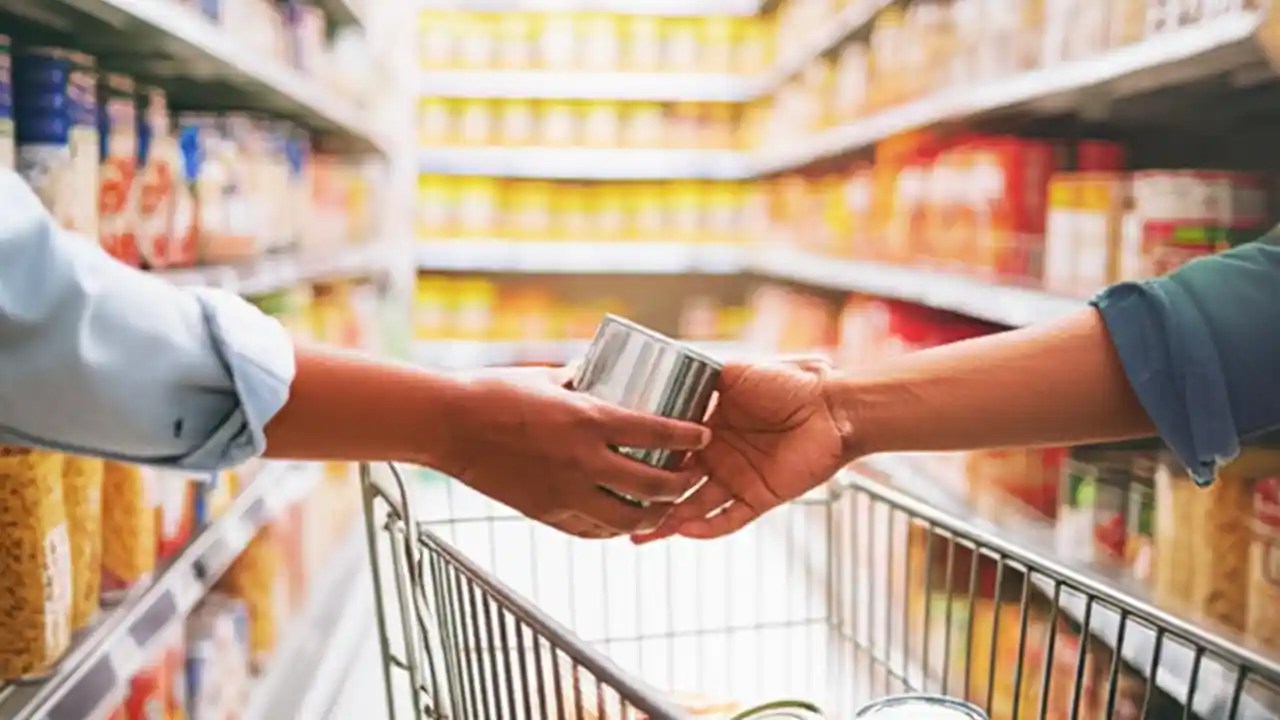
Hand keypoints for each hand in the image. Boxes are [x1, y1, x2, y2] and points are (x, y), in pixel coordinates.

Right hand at [439, 366, 710, 537]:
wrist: (449, 426)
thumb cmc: (495, 392)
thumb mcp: (547, 379)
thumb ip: (580, 383)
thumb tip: (600, 377)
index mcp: (589, 419)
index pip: (656, 433)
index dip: (688, 437)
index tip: (703, 435)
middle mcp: (584, 460)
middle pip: (653, 486)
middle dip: (681, 486)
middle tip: (691, 479)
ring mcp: (565, 491)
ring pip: (626, 519)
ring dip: (652, 516)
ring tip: (661, 509)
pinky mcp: (545, 512)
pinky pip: (590, 530)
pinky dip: (611, 529)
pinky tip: (619, 522)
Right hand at [633, 359, 847, 541]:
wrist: (832, 406)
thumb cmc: (789, 382)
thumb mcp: (734, 372)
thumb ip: (700, 377)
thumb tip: (666, 372)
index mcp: (709, 427)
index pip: (670, 448)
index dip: (645, 458)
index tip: (616, 466)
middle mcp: (719, 456)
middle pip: (676, 484)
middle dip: (648, 499)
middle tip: (618, 511)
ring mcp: (738, 479)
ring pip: (695, 507)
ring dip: (669, 521)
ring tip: (639, 533)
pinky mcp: (759, 497)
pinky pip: (729, 520)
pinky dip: (707, 528)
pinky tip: (683, 531)